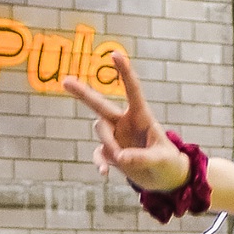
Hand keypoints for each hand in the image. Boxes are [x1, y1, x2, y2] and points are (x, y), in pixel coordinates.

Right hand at [62, 52, 189, 193]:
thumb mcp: (161, 160)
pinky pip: (99, 154)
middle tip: (65, 81)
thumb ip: (142, 158)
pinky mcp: (111, 153)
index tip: (114, 54)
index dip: (124, 72)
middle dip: (83, 93)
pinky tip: (104, 174)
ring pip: (99, 131)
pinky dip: (99, 163)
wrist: (164, 179)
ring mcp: (116, 137)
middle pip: (100, 104)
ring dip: (107, 144)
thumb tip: (120, 157)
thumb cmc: (168, 163)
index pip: (132, 90)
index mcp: (141, 116)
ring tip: (122, 160)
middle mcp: (124, 122)